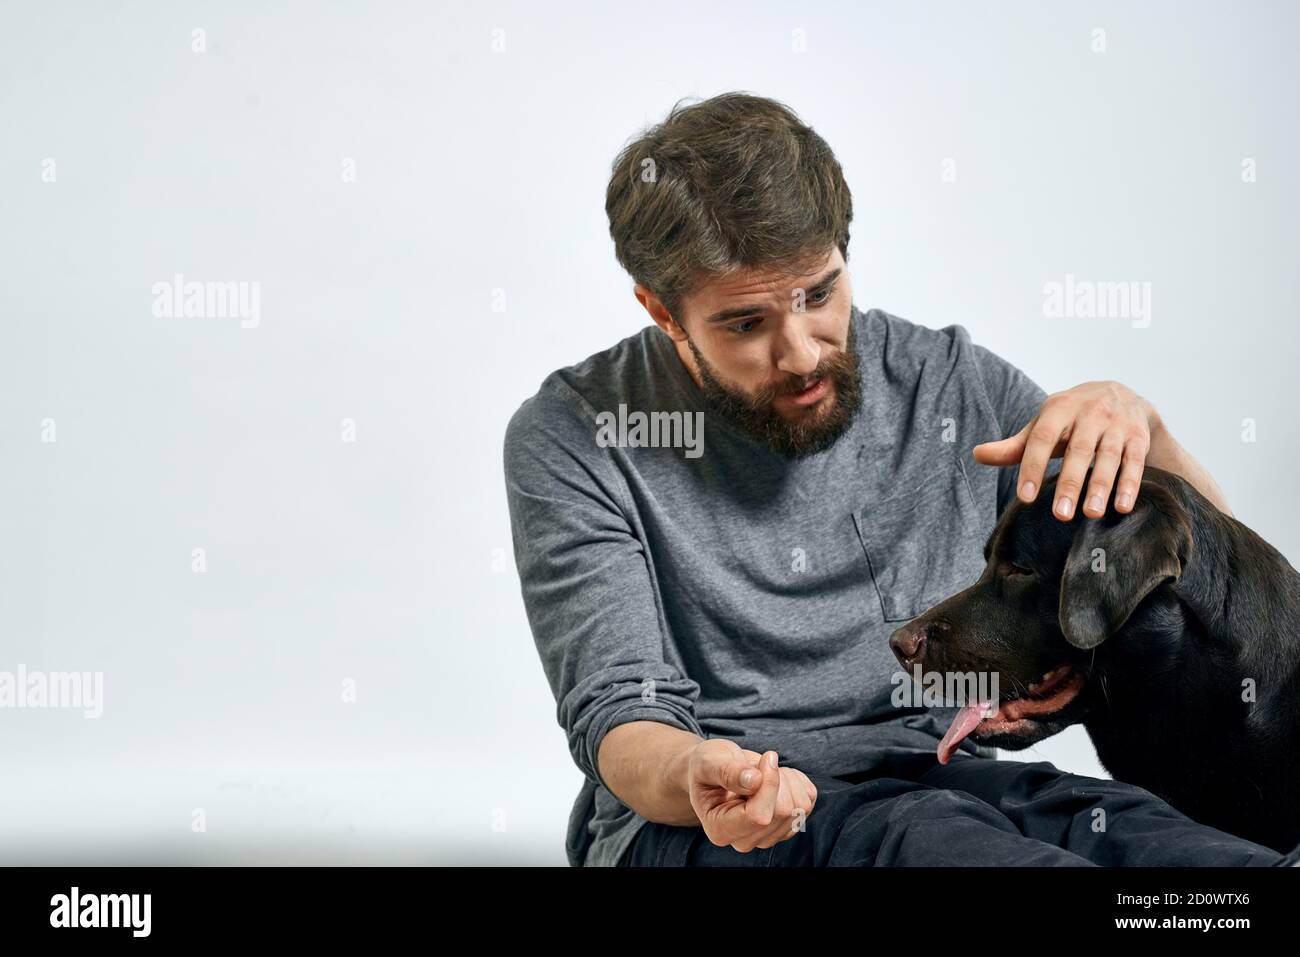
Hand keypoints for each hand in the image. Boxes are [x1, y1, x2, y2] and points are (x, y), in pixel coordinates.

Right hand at [685, 740, 817, 851]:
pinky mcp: (787, 825)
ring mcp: (768, 836)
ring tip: (765, 770)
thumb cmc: (708, 766)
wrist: (716, 769)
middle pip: (783, 812)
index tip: (767, 756)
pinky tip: (777, 776)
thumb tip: (754, 780)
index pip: (759, 817)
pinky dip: (797, 780)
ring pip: (799, 808)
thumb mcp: (708, 761)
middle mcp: (745, 840)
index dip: (769, 784)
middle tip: (761, 763)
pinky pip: (808, 800)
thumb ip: (726, 771)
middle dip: (777, 778)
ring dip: (787, 779)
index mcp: (720, 829)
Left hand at [972, 380, 1159, 521]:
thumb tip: (976, 455)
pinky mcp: (1138, 436)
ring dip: (1100, 486)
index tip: (1026, 497)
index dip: (1032, 466)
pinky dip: (1129, 484)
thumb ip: (1015, 446)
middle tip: (1060, 516)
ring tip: (1091, 514)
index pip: (1042, 439)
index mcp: (1059, 408)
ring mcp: (1116, 424)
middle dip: (1069, 483)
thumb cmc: (1071, 419)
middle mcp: (1089, 413)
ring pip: (1108, 457)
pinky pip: (1134, 461)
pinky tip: (1121, 506)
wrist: (1121, 394)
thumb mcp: (1044, 426)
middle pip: (1077, 451)